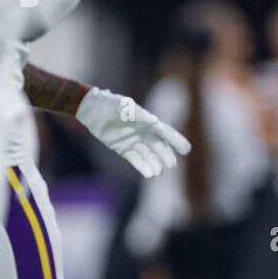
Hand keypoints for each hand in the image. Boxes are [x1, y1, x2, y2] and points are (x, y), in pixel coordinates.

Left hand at [76, 87, 190, 177]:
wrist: (91, 109)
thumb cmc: (110, 104)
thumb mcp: (123, 106)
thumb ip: (138, 115)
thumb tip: (155, 122)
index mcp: (147, 121)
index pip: (165, 132)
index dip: (176, 141)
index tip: (187, 150)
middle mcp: (143, 132)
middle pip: (158, 146)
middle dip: (165, 156)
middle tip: (171, 165)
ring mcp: (133, 141)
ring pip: (148, 155)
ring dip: (154, 164)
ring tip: (158, 172)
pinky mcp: (122, 148)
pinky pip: (135, 159)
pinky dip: (142, 166)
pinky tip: (148, 174)